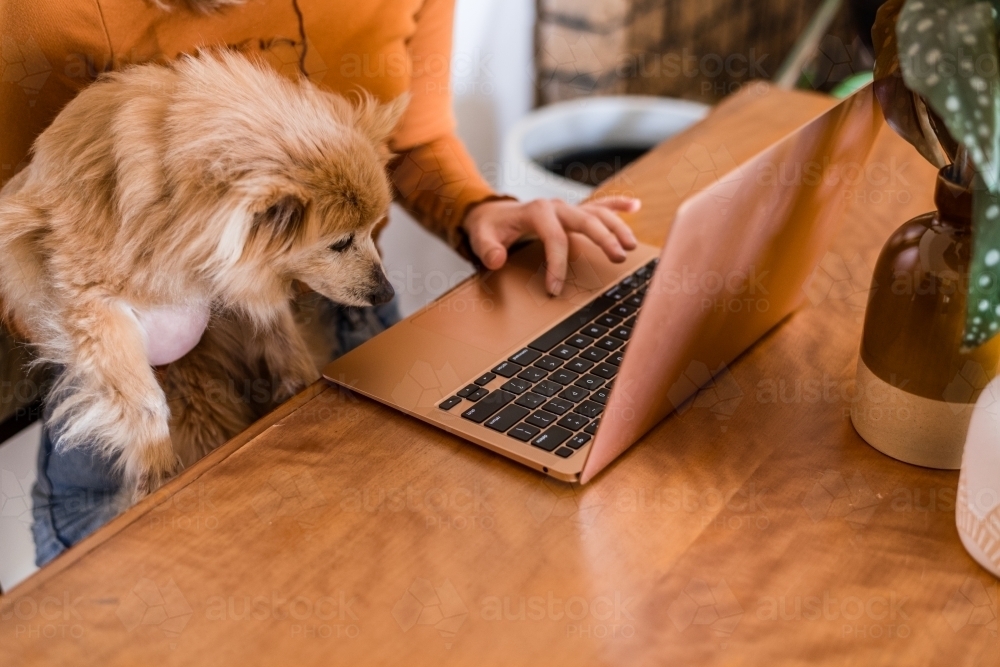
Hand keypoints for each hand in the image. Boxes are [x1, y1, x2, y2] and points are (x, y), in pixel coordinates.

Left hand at [462, 196, 640, 294]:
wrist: (490, 212)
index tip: (555, 289)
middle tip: (618, 258)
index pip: (554, 238)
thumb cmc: (489, 226)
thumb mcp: (481, 237)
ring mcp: (567, 208)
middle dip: (603, 238)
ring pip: (598, 213)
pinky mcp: (572, 212)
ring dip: (616, 227)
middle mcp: (556, 206)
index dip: (557, 264)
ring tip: (631, 246)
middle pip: (586, 220)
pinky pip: (599, 205)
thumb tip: (497, 260)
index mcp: (537, 211)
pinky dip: (617, 204)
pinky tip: (635, 205)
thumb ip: (486, 249)